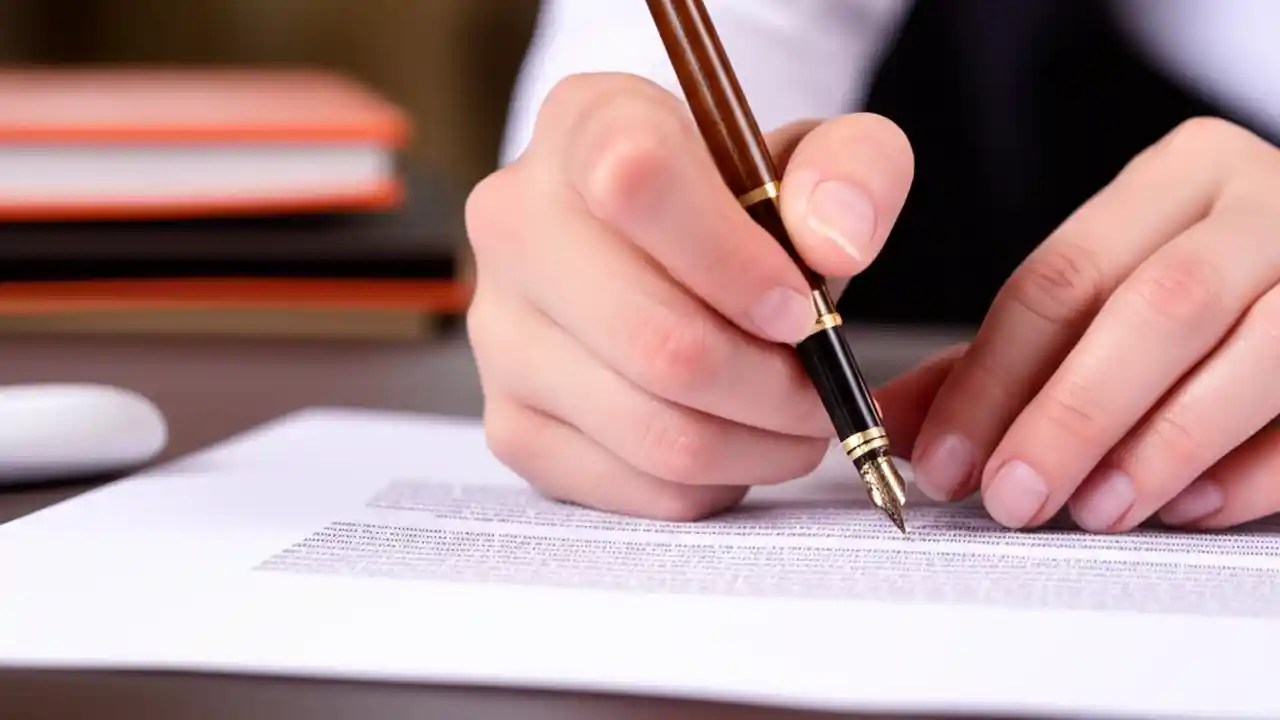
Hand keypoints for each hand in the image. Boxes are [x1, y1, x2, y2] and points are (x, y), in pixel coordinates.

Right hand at [465, 73, 913, 519]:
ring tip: (796, 419)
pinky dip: (712, 482)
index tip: (799, 307)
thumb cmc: (743, 207)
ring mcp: (499, 330)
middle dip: (773, 385)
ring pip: (653, 429)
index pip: (634, 179)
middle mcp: (514, 222)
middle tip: (823, 389)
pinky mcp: (508, 422)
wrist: (668, 255)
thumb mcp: (816, 158)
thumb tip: (834, 242)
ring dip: (756, 443)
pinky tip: (736, 441)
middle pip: (654, 339)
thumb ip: (853, 170)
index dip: (732, 260)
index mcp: (582, 124)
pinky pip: (633, 486)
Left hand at [910, 117, 1279, 531]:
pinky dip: (1249, 471)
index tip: (944, 459)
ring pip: (1253, 352)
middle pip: (1156, 309)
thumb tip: (899, 425)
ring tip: (1095, 510)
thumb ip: (998, 359)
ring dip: (1161, 446)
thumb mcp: (1100, 292)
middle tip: (1013, 496)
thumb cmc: (1192, 287)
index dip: (991, 378)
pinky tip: (1186, 508)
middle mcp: (1263, 206)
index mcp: (1177, 178)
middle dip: (1071, 414)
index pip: (1060, 279)